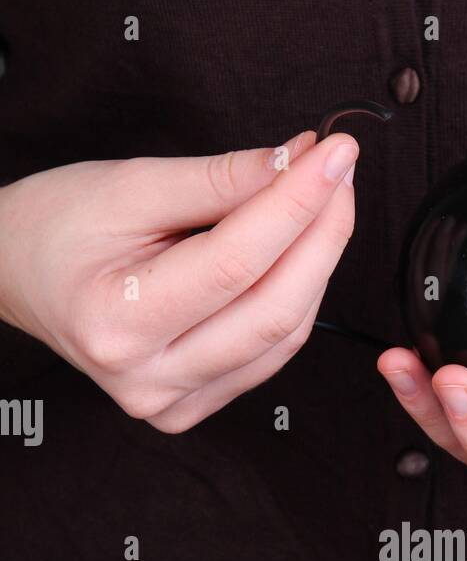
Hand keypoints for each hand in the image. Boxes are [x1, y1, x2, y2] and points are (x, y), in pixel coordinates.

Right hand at [0, 131, 358, 430]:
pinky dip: (294, 300)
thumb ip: (220, 179)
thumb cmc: (60, 225)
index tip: (336, 153)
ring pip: (284, 338)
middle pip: (273, 311)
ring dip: (316, 266)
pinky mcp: (191, 407)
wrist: (17, 276)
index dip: (298, 203)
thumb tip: (302, 161)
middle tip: (340, 173)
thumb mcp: (130, 185)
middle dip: (322, 235)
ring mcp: (171, 404)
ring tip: (322, 203)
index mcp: (118, 321)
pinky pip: (269, 356)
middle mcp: (146, 378)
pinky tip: (295, 254)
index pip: (236, 262)